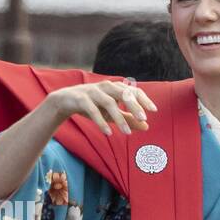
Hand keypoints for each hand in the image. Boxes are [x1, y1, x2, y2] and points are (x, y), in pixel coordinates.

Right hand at [37, 80, 155, 135]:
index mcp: (115, 87)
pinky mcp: (81, 99)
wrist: (65, 101)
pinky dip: (101, 122)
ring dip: (119, 118)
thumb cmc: (93, 105)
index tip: (153, 111)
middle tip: (143, 119)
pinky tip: (108, 133)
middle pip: (123, 93)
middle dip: (134, 106)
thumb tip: (147, 126)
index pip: (133, 91)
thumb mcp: (112, 113)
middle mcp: (106, 86)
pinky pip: (92, 110)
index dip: (143, 99)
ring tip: (127, 133)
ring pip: (109, 103)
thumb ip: (128, 118)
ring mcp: (93, 91)